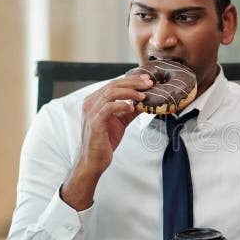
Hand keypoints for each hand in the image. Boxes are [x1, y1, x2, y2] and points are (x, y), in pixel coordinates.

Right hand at [61, 74, 150, 209]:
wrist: (94, 160)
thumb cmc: (105, 140)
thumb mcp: (120, 121)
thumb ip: (130, 110)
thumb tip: (146, 101)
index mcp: (95, 100)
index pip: (114, 84)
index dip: (131, 80)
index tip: (147, 79)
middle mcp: (90, 103)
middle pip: (113, 85)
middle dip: (133, 83)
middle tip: (149, 83)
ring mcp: (91, 112)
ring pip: (110, 93)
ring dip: (129, 93)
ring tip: (143, 96)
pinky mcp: (94, 122)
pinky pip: (108, 108)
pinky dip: (121, 105)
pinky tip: (132, 108)